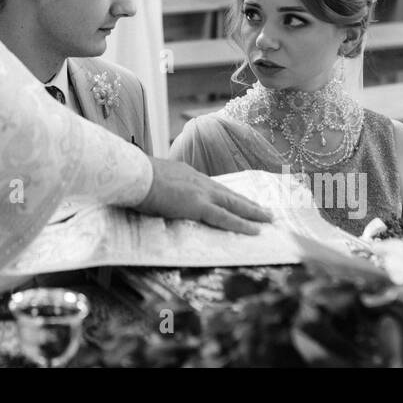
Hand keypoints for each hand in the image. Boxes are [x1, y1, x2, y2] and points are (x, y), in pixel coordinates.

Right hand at [137, 158, 271, 233]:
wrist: (134, 173)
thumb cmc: (136, 177)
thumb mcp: (152, 181)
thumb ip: (161, 189)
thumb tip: (158, 196)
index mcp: (187, 175)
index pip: (213, 187)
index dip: (227, 195)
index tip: (237, 200)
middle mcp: (199, 181)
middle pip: (229, 194)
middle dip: (248, 203)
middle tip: (265, 210)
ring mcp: (200, 193)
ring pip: (234, 204)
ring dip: (253, 212)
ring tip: (268, 218)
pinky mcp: (199, 205)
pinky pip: (225, 217)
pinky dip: (242, 224)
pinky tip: (255, 229)